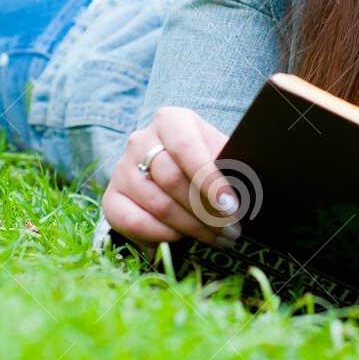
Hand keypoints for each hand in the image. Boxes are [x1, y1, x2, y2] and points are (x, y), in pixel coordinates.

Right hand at [100, 107, 239, 251]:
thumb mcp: (222, 154)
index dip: (208, 178)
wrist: (176, 170)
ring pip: (157, 204)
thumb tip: (247, 190)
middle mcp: (140, 141)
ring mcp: (122, 169)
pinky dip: (162, 236)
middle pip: (171, 179)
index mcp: (171, 121)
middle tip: (232, 231)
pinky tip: (183, 239)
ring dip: (192, 228)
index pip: (185, 146)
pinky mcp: (111, 198)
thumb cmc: (207, 161)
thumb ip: (231, 166)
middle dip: (206, 211)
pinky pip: (133, 223)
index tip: (231, 205)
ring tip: (218, 238)